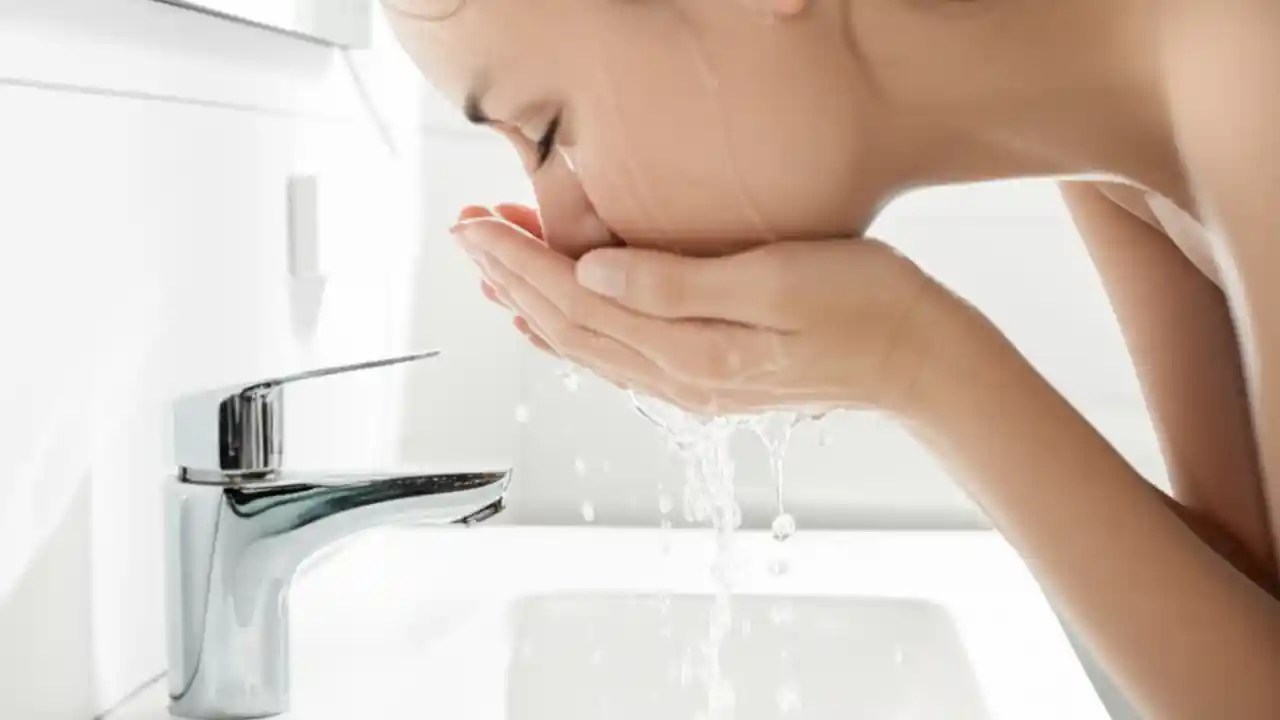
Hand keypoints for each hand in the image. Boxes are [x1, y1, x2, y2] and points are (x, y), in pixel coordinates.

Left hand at [452, 205, 967, 416]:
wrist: (921, 358)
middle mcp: (679, 378)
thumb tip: (589, 275)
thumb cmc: (863, 305)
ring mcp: (693, 384)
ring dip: (534, 304)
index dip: (517, 263)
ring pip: (588, 344)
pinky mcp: (710, 378)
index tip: (473, 226)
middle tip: (466, 233)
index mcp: (688, 350)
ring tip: (493, 268)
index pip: (575, 301)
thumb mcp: (773, 279)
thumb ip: (676, 282)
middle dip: (509, 279)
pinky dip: (574, 329)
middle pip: (568, 326)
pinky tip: (561, 314)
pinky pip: (619, 356)